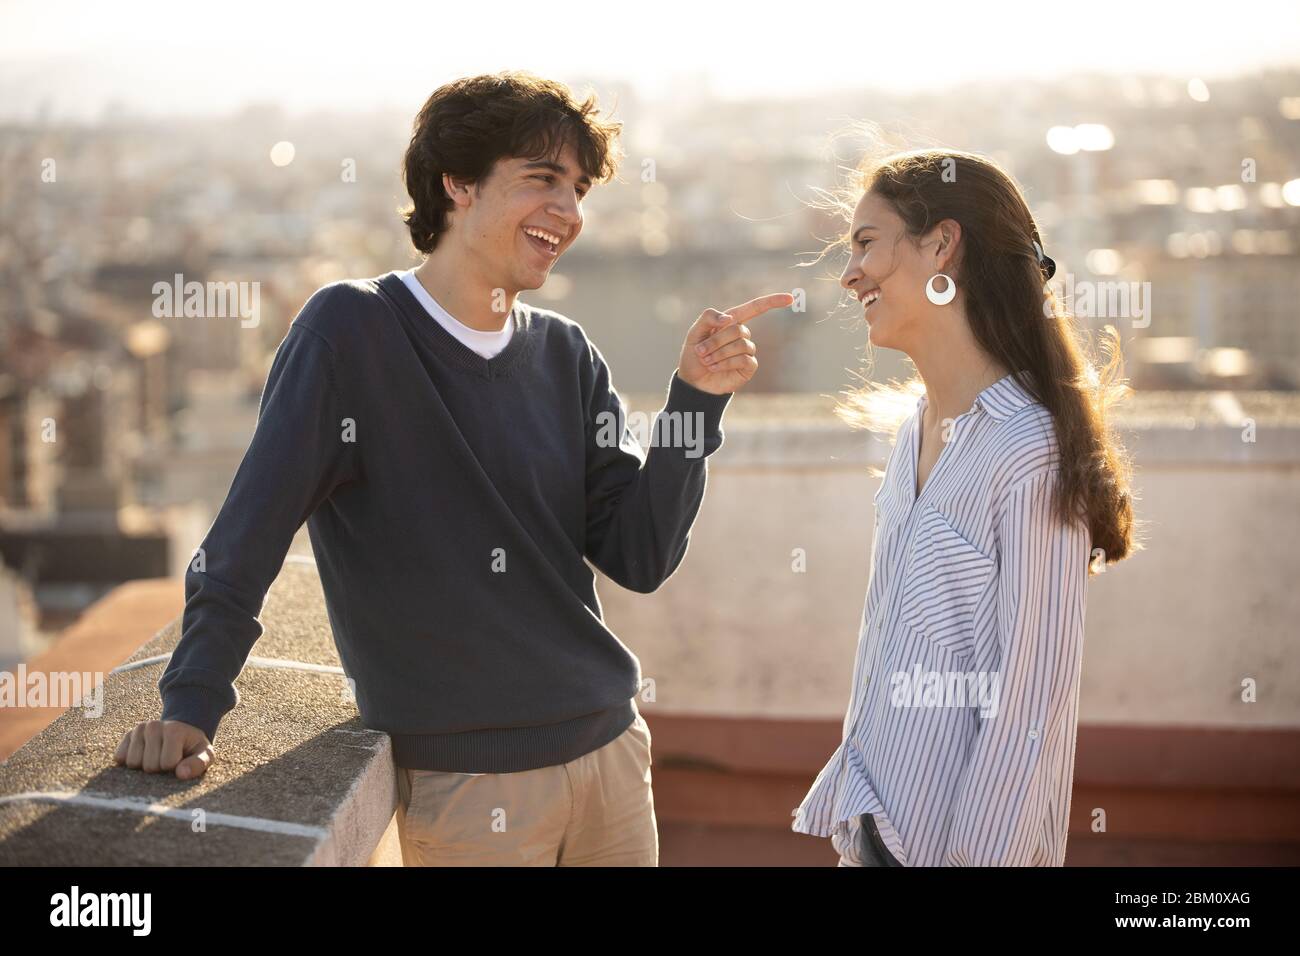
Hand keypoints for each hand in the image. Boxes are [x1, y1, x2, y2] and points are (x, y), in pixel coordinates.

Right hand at [114, 718, 213, 780]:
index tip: (180, 759)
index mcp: (174, 730)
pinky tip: (144, 756)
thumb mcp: (205, 754)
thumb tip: (181, 774)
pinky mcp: (126, 736)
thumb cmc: (192, 748)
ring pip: (132, 763)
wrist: (180, 733)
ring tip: (157, 757)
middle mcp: (154, 726)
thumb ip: (199, 764)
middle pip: (149, 766)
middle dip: (159, 769)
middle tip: (167, 759)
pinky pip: (119, 758)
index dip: (174, 768)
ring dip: (144, 767)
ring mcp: (138, 729)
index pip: (167, 763)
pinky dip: (130, 763)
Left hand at [676, 293, 793, 394]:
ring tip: (707, 361)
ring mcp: (748, 350)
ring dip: (719, 353)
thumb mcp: (695, 332)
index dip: (772, 302)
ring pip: (741, 344)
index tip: (790, 298)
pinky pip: (744, 359)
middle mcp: (742, 334)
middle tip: (701, 352)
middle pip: (738, 329)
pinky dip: (726, 363)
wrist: (694, 380)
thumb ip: (708, 318)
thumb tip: (729, 319)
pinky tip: (716, 368)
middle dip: (716, 341)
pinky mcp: (749, 366)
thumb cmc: (694, 355)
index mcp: (731, 321)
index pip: (755, 308)